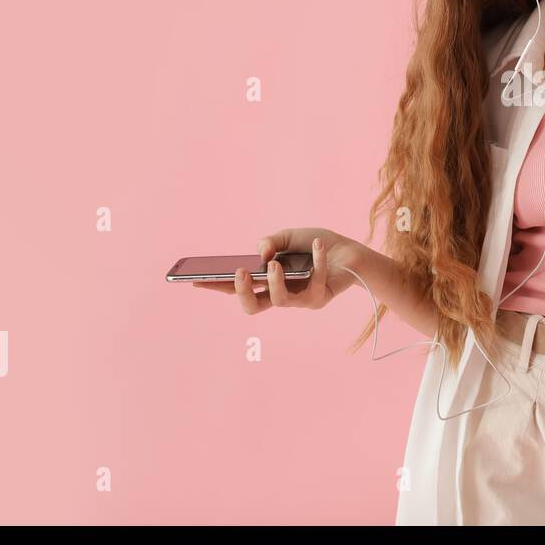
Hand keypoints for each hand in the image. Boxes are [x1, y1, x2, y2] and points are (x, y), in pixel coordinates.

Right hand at [191, 227, 369, 314]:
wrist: (348, 252)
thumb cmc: (314, 246)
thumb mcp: (289, 236)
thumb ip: (271, 242)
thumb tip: (260, 255)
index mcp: (266, 280)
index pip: (236, 287)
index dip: (215, 286)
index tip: (195, 280)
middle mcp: (279, 294)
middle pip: (252, 307)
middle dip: (242, 293)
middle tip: (241, 274)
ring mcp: (299, 300)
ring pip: (280, 301)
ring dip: (276, 281)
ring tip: (276, 263)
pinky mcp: (319, 298)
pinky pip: (315, 281)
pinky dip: (318, 259)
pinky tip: (318, 244)